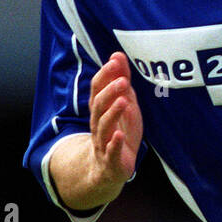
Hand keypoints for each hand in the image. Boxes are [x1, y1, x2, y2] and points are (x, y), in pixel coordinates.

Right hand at [88, 52, 143, 193]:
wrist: (112, 167)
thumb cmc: (120, 131)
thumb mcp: (124, 105)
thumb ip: (121, 82)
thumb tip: (117, 55)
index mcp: (100, 109)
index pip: (97, 88)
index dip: (105, 74)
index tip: (115, 61)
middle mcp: (98, 123)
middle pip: (99, 105)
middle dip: (109, 91)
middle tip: (122, 80)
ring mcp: (103, 141)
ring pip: (104, 125)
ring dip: (113, 112)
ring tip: (123, 101)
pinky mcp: (111, 159)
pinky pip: (111, 151)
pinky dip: (114, 143)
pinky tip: (119, 136)